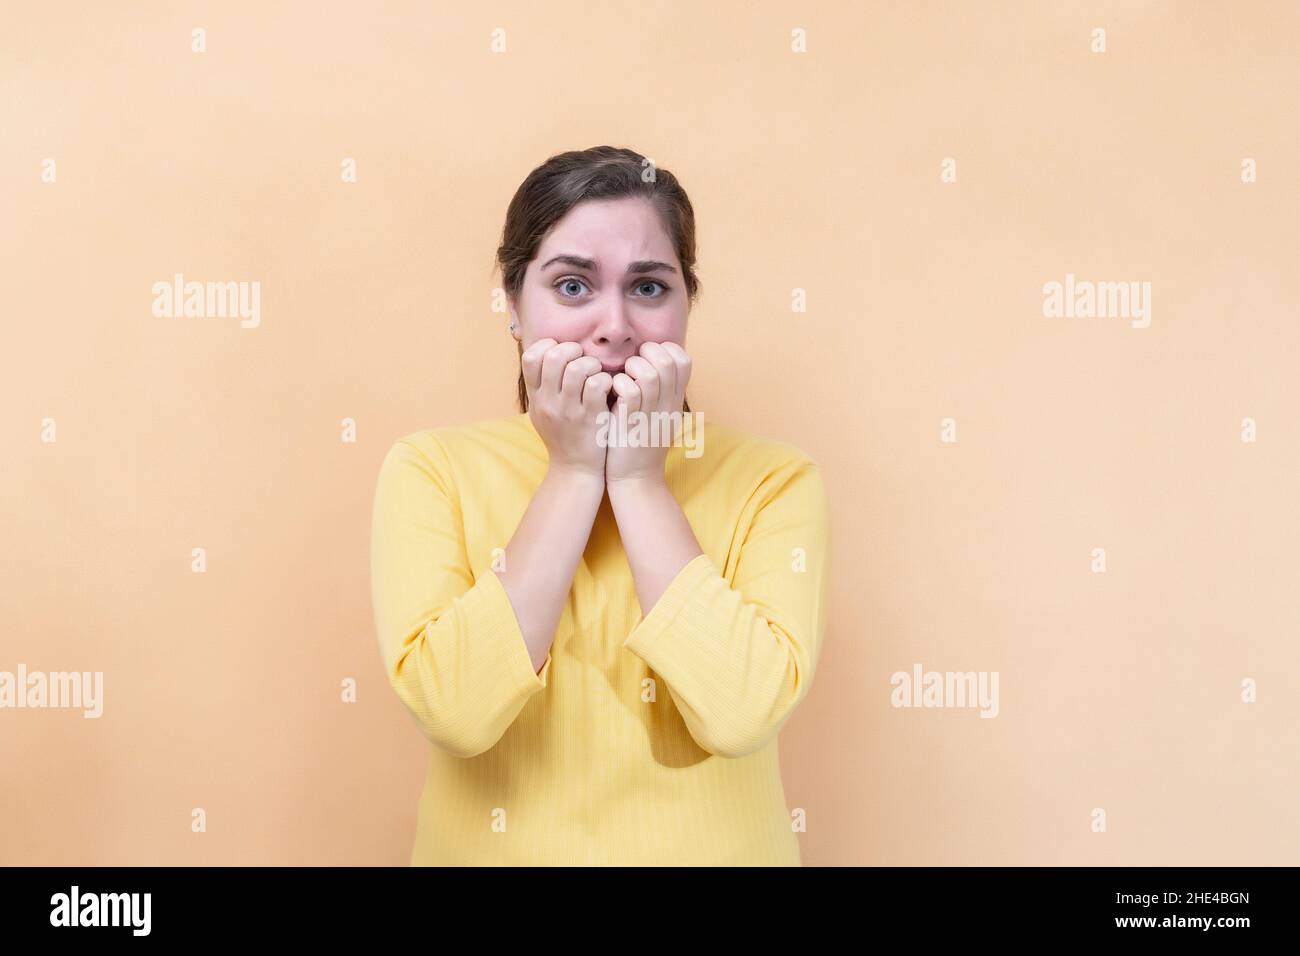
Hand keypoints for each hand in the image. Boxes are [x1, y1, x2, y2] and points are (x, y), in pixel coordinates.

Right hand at [521, 338, 613, 479]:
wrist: (575, 470)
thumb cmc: (562, 436)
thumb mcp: (541, 411)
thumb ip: (542, 385)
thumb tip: (546, 352)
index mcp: (535, 397)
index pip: (530, 356)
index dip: (548, 346)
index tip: (562, 353)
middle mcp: (548, 402)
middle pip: (554, 356)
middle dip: (573, 350)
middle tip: (583, 360)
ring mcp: (569, 410)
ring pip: (578, 368)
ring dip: (592, 364)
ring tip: (597, 373)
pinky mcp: (591, 418)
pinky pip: (598, 384)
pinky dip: (606, 379)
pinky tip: (607, 387)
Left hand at [605, 341, 691, 485]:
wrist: (636, 478)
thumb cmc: (641, 441)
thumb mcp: (660, 414)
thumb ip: (661, 390)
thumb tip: (651, 361)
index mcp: (675, 400)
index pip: (684, 360)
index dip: (665, 349)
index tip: (648, 357)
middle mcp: (667, 405)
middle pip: (668, 362)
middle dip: (647, 352)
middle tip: (632, 364)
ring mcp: (650, 415)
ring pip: (650, 375)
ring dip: (632, 367)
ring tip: (623, 376)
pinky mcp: (630, 424)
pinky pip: (629, 392)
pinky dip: (619, 384)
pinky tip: (613, 390)